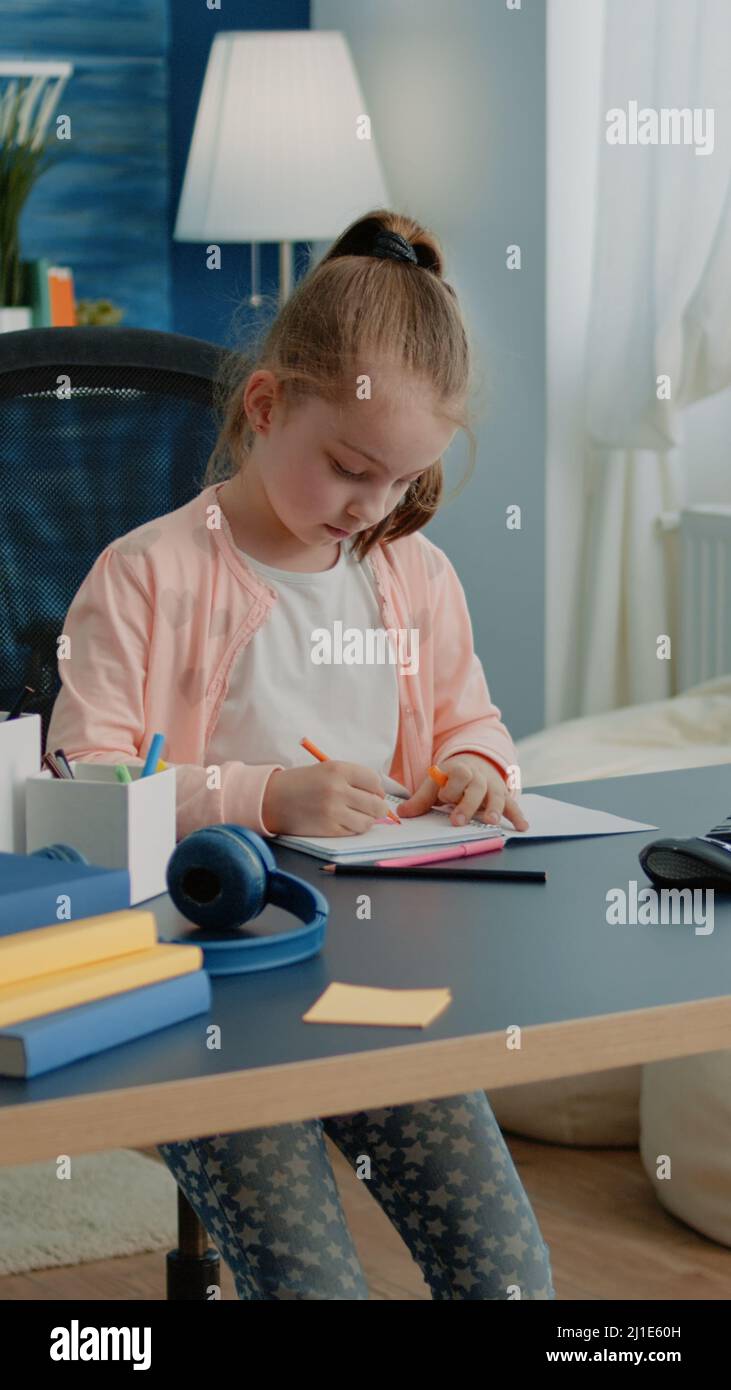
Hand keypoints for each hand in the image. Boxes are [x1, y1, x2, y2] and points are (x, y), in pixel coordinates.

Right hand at [261, 761, 392, 835]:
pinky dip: (353, 828)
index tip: (373, 793)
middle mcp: (338, 789)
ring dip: (366, 820)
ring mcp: (334, 811)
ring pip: (369, 821)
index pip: (375, 781)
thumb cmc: (300, 783)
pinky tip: (343, 822)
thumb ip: (352, 778)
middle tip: (370, 808)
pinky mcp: (329, 829)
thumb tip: (379, 795)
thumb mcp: (326, 769)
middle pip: (377, 804)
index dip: (377, 789)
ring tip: (355, 815)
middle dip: (377, 808)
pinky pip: (354, 831)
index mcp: (338, 770)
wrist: (271, 799)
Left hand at [397, 754, 528, 830]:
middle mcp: (478, 777)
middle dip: (467, 804)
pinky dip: (517, 816)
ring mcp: (493, 786)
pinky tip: (522, 827)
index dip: (451, 787)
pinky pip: (512, 805)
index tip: (443, 798)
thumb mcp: (434, 784)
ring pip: (496, 796)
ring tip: (490, 822)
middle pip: (476, 788)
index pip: (457, 775)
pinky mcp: (503, 796)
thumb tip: (402, 814)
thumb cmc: (451, 779)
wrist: (473, 763)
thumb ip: (420, 799)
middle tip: (458, 821)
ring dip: (494, 809)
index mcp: (459, 770)